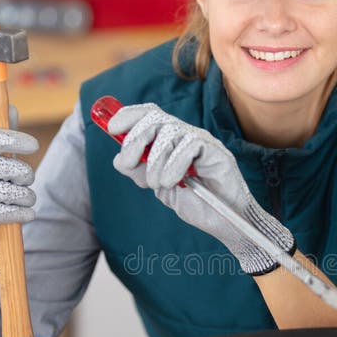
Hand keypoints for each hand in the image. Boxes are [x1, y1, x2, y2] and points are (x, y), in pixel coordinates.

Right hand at [0, 127, 38, 281]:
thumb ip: (2, 139)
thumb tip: (12, 108)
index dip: (14, 140)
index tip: (34, 145)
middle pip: (5, 167)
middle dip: (25, 174)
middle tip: (29, 180)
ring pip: (9, 192)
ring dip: (27, 197)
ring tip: (29, 199)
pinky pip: (5, 212)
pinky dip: (22, 213)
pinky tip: (27, 214)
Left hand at [109, 103, 294, 274]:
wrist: (224, 222)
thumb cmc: (196, 203)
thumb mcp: (160, 187)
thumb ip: (140, 171)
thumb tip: (120, 158)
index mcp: (171, 141)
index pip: (148, 114)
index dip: (128, 115)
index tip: (112, 127)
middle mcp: (185, 135)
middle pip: (154, 118)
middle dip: (135, 138)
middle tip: (131, 162)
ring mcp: (201, 141)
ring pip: (168, 132)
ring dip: (155, 161)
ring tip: (160, 184)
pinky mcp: (214, 150)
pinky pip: (188, 145)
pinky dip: (174, 166)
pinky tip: (176, 182)